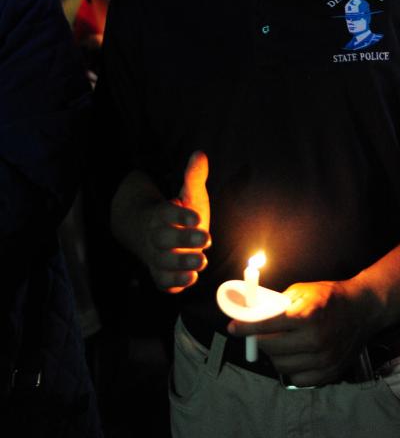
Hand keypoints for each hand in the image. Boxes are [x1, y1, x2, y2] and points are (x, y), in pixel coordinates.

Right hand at [145, 151, 210, 293]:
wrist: (155, 234)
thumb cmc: (179, 213)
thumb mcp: (188, 194)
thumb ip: (194, 177)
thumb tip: (200, 154)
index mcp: (161, 214)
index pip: (166, 214)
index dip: (180, 217)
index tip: (197, 218)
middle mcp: (156, 236)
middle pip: (163, 239)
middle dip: (183, 240)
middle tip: (206, 239)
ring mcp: (156, 256)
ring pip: (162, 262)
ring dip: (181, 264)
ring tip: (201, 261)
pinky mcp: (161, 274)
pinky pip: (163, 282)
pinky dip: (174, 283)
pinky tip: (190, 279)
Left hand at [228, 280, 367, 386]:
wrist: (363, 309)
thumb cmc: (330, 297)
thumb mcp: (303, 290)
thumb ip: (279, 303)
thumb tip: (253, 314)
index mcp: (308, 316)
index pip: (268, 325)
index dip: (247, 327)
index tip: (232, 327)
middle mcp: (316, 340)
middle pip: (272, 348)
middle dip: (259, 340)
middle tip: (256, 335)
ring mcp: (324, 360)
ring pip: (282, 366)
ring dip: (274, 355)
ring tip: (279, 342)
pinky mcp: (330, 373)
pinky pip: (298, 378)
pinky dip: (291, 368)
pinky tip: (293, 355)